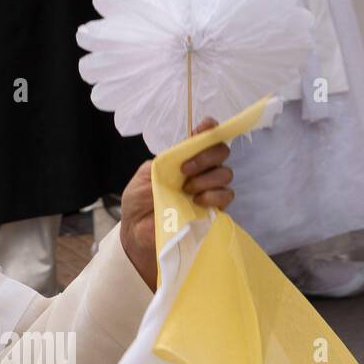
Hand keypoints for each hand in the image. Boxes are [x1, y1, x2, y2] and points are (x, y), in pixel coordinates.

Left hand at [119, 117, 233, 288]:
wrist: (137, 233)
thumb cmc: (138, 204)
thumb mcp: (144, 177)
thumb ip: (163, 161)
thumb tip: (183, 153)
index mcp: (183, 158)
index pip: (204, 137)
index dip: (209, 129)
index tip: (203, 130)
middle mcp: (200, 170)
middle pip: (220, 151)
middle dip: (206, 156)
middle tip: (185, 171)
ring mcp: (208, 189)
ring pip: (225, 174)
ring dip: (207, 179)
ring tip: (187, 191)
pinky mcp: (213, 209)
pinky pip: (226, 196)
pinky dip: (213, 196)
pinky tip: (197, 201)